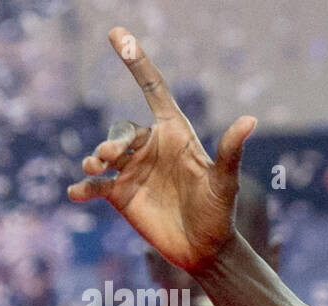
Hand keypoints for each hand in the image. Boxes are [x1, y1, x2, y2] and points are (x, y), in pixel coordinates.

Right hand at [66, 27, 257, 271]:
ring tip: (97, 169)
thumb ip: (230, 151)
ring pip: (104, 153)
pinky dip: (83, 187)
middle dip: (113, 139)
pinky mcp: (119, 195)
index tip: (118, 33)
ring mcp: (133, 171)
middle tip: (111, 157)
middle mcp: (151, 148)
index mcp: (174, 135)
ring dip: (96, 158)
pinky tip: (76, 194)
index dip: (137, 62)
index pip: (153, 91)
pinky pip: (95, 185)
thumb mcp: (225, 183)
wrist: (205, 250)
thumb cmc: (219, 213)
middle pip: (122, 130)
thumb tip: (250, 120)